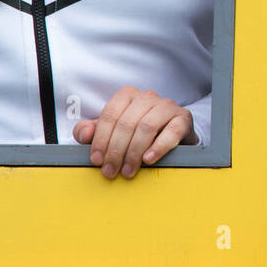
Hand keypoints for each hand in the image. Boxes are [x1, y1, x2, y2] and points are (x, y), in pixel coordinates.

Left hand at [73, 86, 197, 177]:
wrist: (173, 134)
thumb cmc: (139, 133)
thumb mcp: (113, 131)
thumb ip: (93, 131)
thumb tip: (84, 134)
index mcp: (127, 95)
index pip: (109, 115)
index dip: (100, 140)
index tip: (96, 160)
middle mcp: (147, 97)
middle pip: (127, 123)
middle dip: (116, 150)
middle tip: (111, 171)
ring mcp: (167, 105)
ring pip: (146, 126)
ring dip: (134, 152)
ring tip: (128, 170)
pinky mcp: (183, 118)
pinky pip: (171, 131)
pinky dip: (158, 147)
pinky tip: (149, 159)